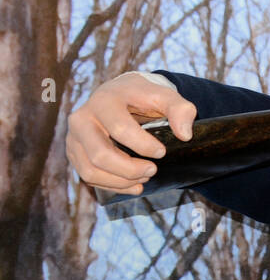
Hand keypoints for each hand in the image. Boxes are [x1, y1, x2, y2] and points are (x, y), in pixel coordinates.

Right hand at [66, 73, 196, 195]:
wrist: (121, 93)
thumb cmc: (144, 96)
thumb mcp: (165, 95)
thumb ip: (180, 110)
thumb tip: (185, 135)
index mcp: (104, 101)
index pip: (120, 129)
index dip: (143, 145)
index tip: (162, 152)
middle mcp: (82, 118)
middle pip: (100, 155)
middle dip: (129, 169)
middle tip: (153, 171)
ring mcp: (73, 137)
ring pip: (90, 171)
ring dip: (121, 181)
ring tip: (145, 178)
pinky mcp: (74, 152)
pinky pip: (88, 176)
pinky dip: (112, 186)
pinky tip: (134, 185)